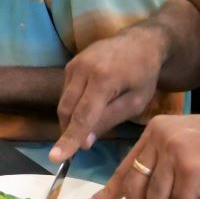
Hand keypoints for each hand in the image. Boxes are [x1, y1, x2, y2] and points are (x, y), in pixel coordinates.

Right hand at [51, 26, 164, 162]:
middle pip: (67, 110)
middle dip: (70, 131)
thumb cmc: (144, 74)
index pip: (82, 116)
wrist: (140, 41)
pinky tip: (88, 107)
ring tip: (90, 124)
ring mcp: (74, 64)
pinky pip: (66, 92)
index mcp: (104, 79)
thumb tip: (84, 142)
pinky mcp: (70, 64)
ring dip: (71, 119)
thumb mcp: (135, 102)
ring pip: (63, 102)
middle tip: (84, 144)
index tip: (55, 158)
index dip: (69, 139)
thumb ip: (109, 120)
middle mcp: (83, 69)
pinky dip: (73, 106)